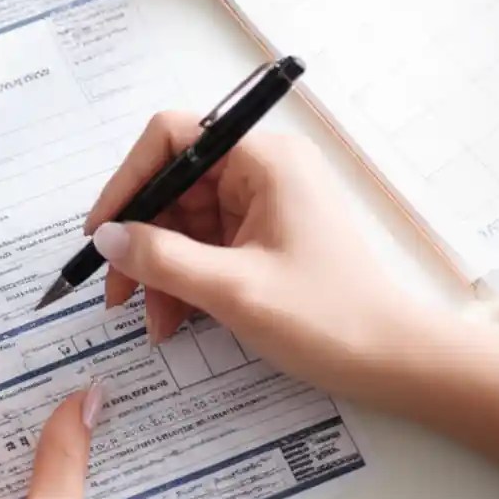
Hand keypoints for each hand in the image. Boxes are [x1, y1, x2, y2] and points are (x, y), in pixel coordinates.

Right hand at [86, 111, 416, 400]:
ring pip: (184, 222)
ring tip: (153, 321)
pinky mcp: (264, 236)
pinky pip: (205, 246)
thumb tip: (107, 238)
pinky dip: (183, 279)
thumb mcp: (232, 289)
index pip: (172, 137)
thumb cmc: (327, 317)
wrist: (395, 361)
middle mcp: (261, 169)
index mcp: (263, 158)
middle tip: (118, 292)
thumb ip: (162, 258)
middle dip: (141, 240)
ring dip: (159, 269)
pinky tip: (174, 319)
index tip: (103, 231)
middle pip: (173, 185)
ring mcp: (263, 203)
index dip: (129, 180)